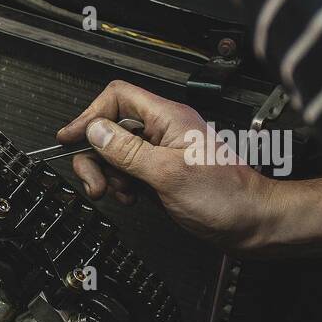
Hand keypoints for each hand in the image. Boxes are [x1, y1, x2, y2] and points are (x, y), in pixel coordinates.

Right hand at [57, 80, 276, 251]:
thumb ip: (127, 151)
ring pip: (116, 153)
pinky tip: (131, 198)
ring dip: (107, 175)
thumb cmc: (226, 197)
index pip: (117, 98)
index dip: (89, 116)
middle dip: (95, 155)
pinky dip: (121, 185)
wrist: (252, 222)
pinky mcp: (160, 173)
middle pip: (110, 128)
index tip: (70, 138)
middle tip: (94, 181)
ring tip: (116, 193)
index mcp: (168, 118)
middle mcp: (163, 131)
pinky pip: (127, 172)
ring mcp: (161, 152)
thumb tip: (95, 131)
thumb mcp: (167, 173)